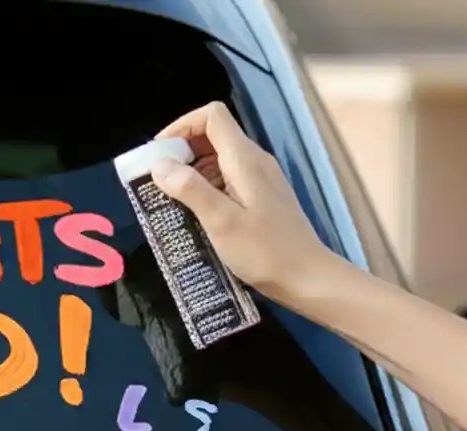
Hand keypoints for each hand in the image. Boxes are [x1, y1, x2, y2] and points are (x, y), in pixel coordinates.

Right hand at [151, 101, 340, 300]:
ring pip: (220, 158)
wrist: (307, 277)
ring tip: (172, 200)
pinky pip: (229, 178)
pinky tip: (197, 213)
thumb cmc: (264, 251)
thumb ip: (190, 189)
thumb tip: (159, 165)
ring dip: (192, 171)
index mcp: (245, 159)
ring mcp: (261, 178)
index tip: (160, 154)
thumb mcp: (221, 221)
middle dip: (182, 151)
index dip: (182, 126)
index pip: (212, 116)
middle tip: (159, 180)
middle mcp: (254, 160)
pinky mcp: (262, 196)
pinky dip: (207, 186)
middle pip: (214, 135)